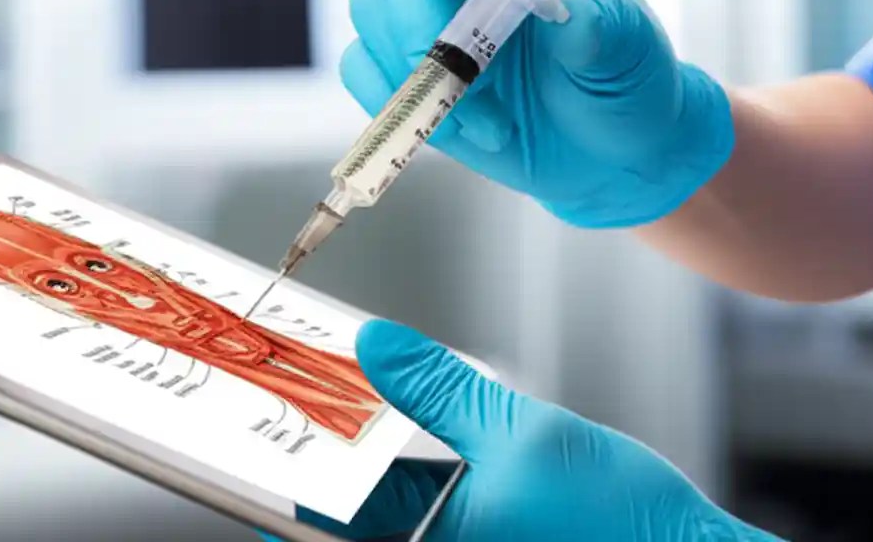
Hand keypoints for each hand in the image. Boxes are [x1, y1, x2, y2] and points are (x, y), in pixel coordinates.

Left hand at [263, 320, 777, 540]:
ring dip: (370, 485)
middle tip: (303, 426)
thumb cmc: (625, 522)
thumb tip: (374, 348)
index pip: (322, 532)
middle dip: (323, 483)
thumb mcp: (522, 433)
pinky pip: (438, 525)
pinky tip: (423, 457)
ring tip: (353, 427)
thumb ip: (440, 391)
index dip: (280, 498)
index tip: (248, 460)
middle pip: (354, 529)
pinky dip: (418, 494)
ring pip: (394, 526)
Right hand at [343, 0, 733, 227]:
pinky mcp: (405, 68)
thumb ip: (602, 32)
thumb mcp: (630, 54)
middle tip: (465, 76)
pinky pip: (361, 67)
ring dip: (417, 72)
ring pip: (373, 10)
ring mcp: (428, 15)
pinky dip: (394, 101)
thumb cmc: (624, 85)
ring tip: (485, 118)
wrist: (606, 154)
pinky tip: (450, 127)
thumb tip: (571, 20)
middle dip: (420, 19)